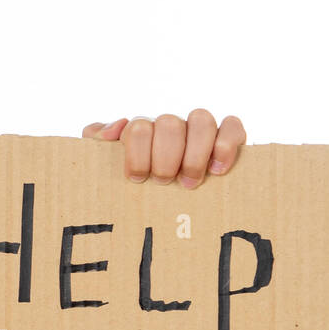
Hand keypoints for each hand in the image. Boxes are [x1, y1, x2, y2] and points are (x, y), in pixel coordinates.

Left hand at [81, 111, 245, 188]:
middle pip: (169, 123)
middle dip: (165, 158)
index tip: (136, 178)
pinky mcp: (227, 137)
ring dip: (194, 155)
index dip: (137, 154)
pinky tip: (216, 170)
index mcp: (143, 130)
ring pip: (201, 120)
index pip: (139, 127)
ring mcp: (199, 129)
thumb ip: (96, 139)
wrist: (156, 208)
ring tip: (187, 183)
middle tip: (162, 182)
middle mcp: (171, 126)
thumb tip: (117, 128)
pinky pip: (232, 126)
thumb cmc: (133, 183)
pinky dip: (226, 145)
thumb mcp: (104, 163)